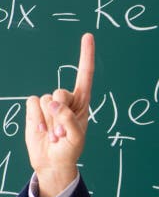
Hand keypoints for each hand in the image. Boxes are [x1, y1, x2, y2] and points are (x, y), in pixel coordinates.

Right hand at [25, 33, 94, 196]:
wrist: (52, 161)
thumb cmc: (70, 149)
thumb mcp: (76, 137)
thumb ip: (68, 119)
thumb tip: (54, 102)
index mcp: (82, 103)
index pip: (85, 75)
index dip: (86, 56)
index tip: (88, 36)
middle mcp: (66, 100)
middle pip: (60, 93)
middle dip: (59, 113)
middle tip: (61, 132)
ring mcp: (50, 103)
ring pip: (45, 100)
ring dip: (48, 120)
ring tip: (54, 133)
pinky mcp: (35, 108)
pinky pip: (33, 103)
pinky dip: (36, 118)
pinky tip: (42, 129)